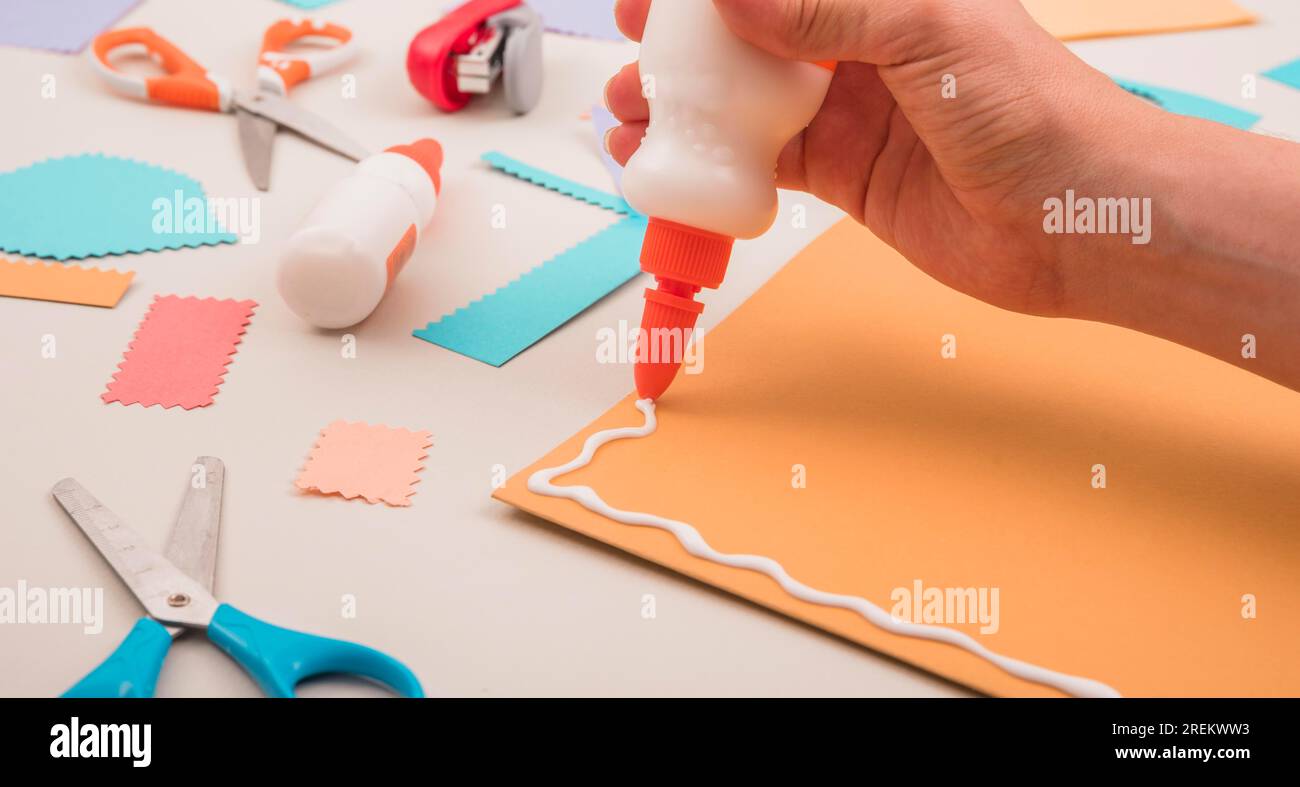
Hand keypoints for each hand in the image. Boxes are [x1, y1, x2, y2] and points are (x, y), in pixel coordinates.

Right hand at [606, 0, 1150, 317]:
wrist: (1078, 220)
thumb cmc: (1034, 111)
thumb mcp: (928, 32)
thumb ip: (827, 11)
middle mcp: (863, 43)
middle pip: (756, 31)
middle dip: (688, 40)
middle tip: (633, 48)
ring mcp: (851, 110)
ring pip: (747, 97)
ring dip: (686, 105)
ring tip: (628, 116)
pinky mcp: (845, 174)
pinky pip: (763, 161)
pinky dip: (714, 164)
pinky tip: (670, 167)